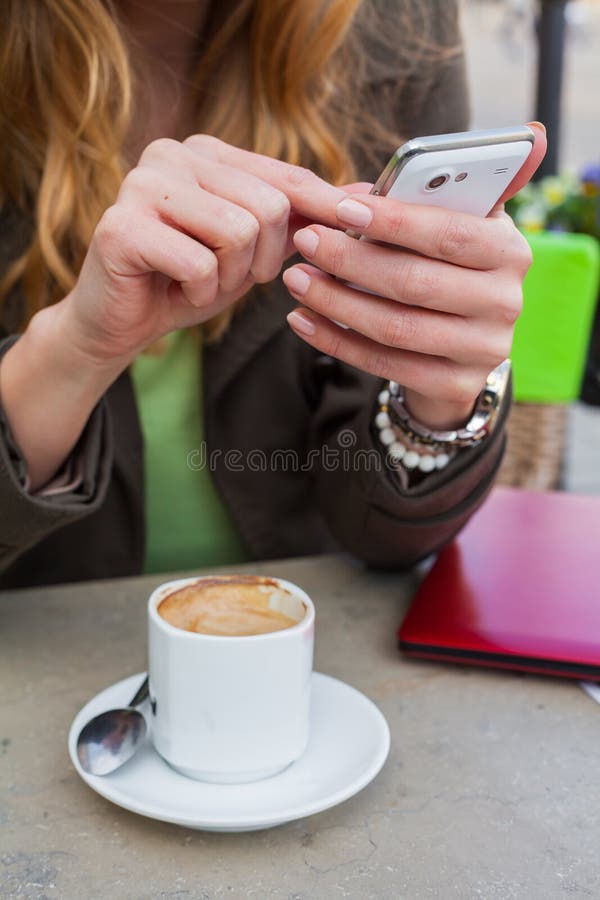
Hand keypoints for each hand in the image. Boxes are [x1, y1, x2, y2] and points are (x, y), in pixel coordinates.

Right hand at [0, 137, 346, 488]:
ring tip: (201, 280)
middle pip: (268, 206)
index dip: (324, 208)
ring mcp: (142, 185)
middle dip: (263, 259)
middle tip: (231, 275)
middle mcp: (172, 154)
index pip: (285, 176)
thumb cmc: (188, 282)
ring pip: (238, 232)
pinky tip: (176, 290)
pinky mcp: (122, 226)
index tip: (357, 226)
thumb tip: (365, 194)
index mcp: (206, 152)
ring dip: (230, 276)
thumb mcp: (253, 250)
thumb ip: (299, 219)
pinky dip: (200, 293)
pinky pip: (200, 264)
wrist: (122, 322)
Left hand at [283, 123, 546, 429]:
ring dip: (335, 301)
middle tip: (304, 241)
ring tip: (296, 279)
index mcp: (509, 250)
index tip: (341, 207)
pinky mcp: (455, 386)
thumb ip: (437, 197)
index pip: (449, 234)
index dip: (393, 222)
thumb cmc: (447, 269)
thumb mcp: (454, 229)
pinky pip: (384, 364)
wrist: (461, 346)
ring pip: (394, 326)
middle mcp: (505, 302)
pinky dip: (336, 341)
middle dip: (350, 260)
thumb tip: (428, 167)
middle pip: (415, 282)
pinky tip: (302, 320)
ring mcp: (483, 349)